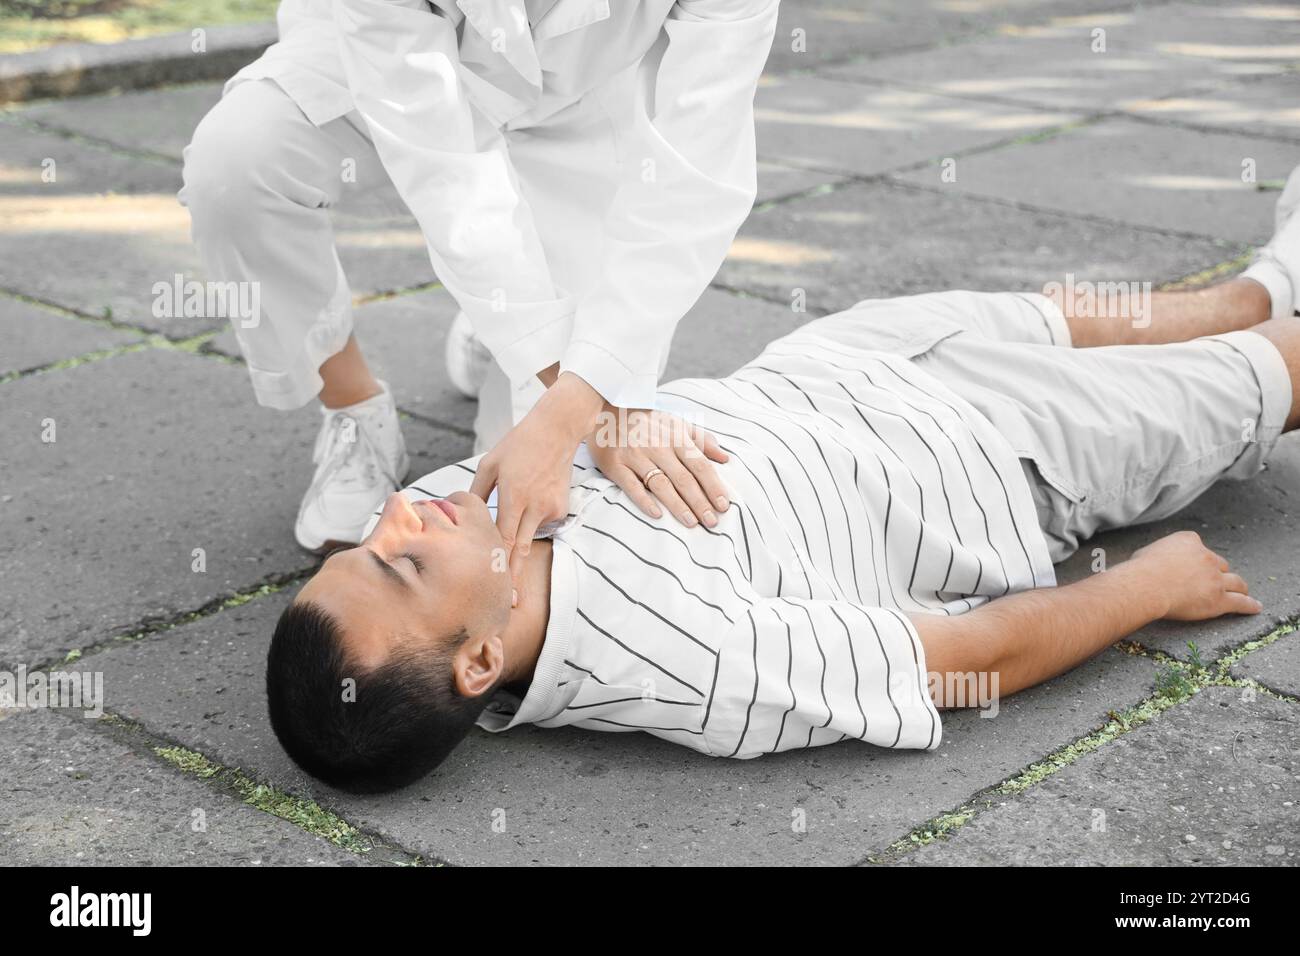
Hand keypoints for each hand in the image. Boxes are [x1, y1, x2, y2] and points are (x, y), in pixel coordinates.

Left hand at [471, 372, 602, 583]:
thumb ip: (476, 494)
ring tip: (519, 515)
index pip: (505, 541)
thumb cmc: (519, 444)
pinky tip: (533, 493)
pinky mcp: (562, 508)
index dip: (500, 568)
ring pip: (531, 534)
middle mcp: (535, 507)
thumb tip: (462, 517)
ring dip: (521, 535)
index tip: (499, 592)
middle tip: (510, 603)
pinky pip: (542, 522)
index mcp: (514, 497)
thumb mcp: (490, 464)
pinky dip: (533, 518)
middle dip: (514, 578)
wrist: (558, 430)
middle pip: (521, 550)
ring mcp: (551, 509)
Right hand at [588, 406, 729, 527]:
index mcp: (675, 436)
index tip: (724, 505)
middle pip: (683, 478)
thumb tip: (725, 458)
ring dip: (677, 505)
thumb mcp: (677, 423)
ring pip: (661, 484)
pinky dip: (644, 501)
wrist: (605, 412)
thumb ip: (702, 440)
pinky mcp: (616, 465)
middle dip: (700, 502)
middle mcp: (657, 446)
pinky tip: (657, 515)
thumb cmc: (648, 422)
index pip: (700, 464)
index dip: (713, 486)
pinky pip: (631, 486)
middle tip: (712, 522)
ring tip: (691, 522)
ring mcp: (635, 455)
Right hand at [1127, 531, 1261, 620]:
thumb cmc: (1139, 570)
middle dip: (1218, 573)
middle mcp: (1206, 556)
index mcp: (1189, 541)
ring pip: (1235, 582)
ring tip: (1243, 592)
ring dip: (1239, 586)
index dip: (1198, 559)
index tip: (1195, 567)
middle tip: (1215, 582)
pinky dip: (1249, 605)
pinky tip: (1255, 607)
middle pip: (1220, 565)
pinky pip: (1240, 602)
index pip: (1200, 548)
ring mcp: (1215, 578)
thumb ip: (1160, 553)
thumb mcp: (1147, 551)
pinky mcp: (1219, 599)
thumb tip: (1154, 561)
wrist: (1145, 586)